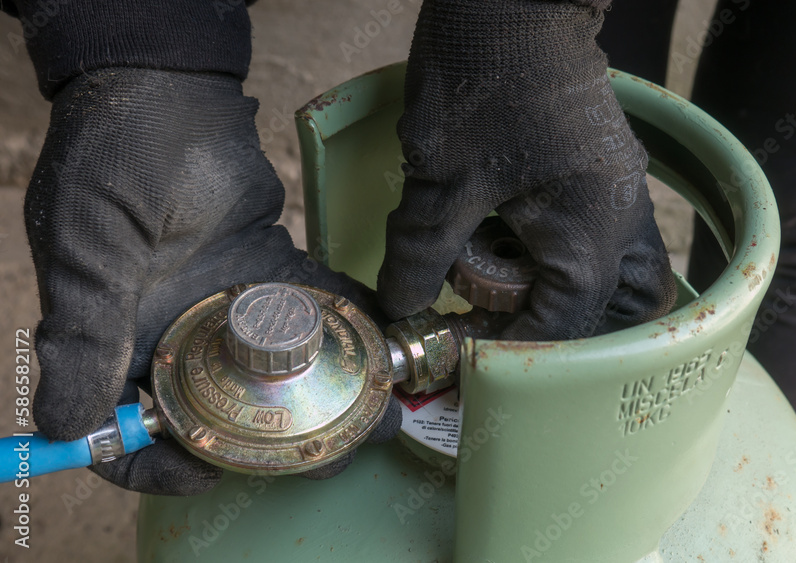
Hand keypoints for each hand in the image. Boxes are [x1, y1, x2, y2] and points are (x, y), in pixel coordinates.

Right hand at [26, 68, 398, 494]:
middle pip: (219, 415)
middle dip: (275, 442)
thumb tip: (66, 424)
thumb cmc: (115, 158)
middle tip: (331, 449)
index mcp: (117, 340)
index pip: (126, 434)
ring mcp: (224, 306)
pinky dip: (347, 329)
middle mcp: (171, 333)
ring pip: (275, 374)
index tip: (213, 474)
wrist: (169, 87)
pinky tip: (387, 344)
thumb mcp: (90, 246)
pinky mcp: (268, 271)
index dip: (161, 469)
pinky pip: (312, 311)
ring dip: (326, 396)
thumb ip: (87, 330)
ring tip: (379, 410)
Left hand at [378, 0, 676, 339]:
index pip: (565, 321)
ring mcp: (620, 186)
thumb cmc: (482, 78)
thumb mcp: (443, 175)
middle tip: (494, 314)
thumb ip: (422, 252)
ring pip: (615, 267)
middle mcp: (622, 215)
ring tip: (506, 279)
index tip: (464, 352)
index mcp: (592, 229)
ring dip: (568, 288)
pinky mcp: (604, 163)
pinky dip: (561, 249)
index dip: (511, 346)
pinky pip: (599, 229)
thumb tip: (401, 307)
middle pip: (611, 303)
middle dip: (556, 323)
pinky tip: (510, 232)